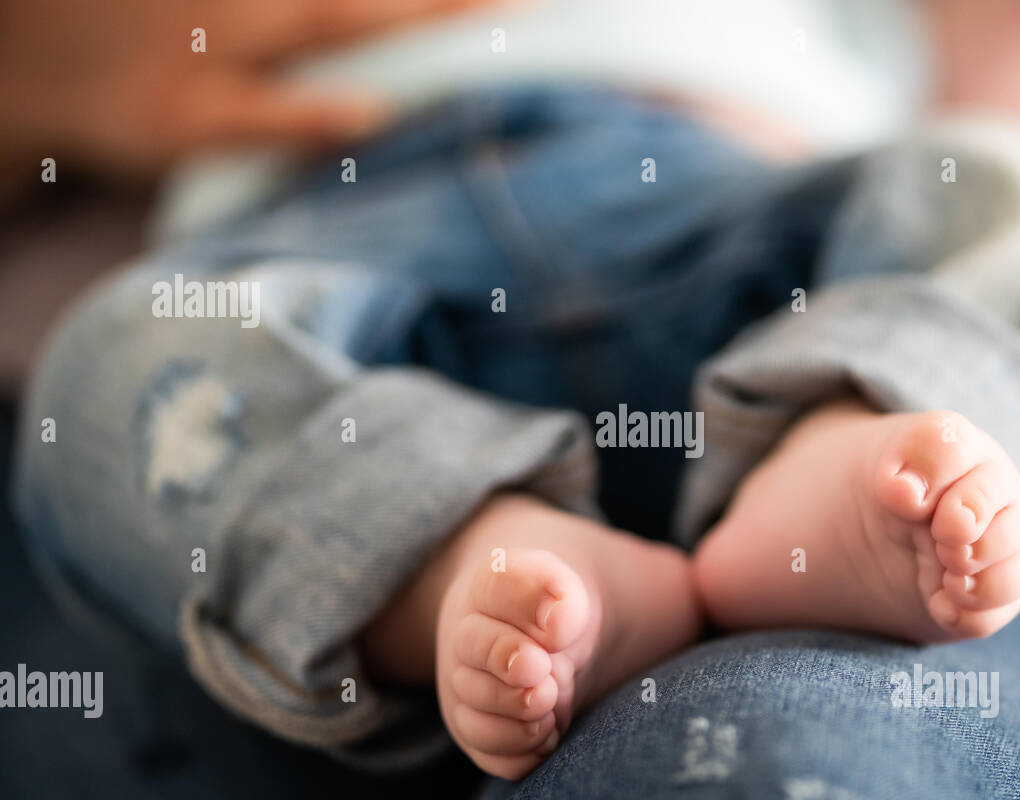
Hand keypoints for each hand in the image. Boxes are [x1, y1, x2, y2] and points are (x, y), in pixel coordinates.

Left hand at [0, 0, 497, 178]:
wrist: (29, 53)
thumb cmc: (116, 101)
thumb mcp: (197, 127)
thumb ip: (289, 117)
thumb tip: (377, 114)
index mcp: (284, 18)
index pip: (395, 14)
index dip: (463, 14)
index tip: (527, 17)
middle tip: (528, 4)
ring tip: (483, 7)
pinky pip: (334, 3)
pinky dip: (369, 6)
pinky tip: (395, 13)